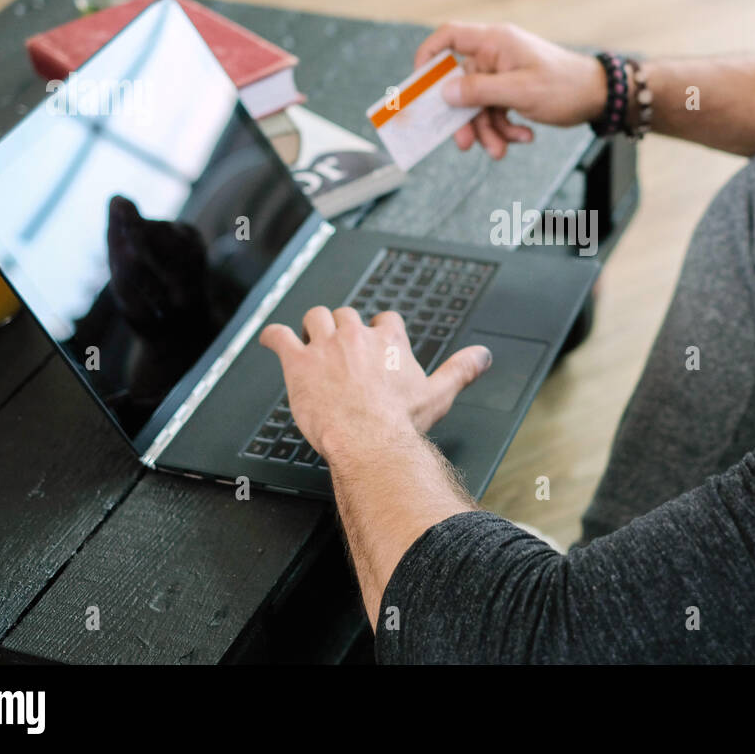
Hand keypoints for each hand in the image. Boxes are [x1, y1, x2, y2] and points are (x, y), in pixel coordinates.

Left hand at [258, 306, 491, 460]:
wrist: (368, 440)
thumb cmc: (400, 421)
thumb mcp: (439, 394)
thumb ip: (461, 369)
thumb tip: (483, 356)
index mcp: (388, 340)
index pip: (385, 319)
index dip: (379, 329)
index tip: (377, 341)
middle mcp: (356, 335)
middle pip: (346, 315)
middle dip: (343, 328)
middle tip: (341, 349)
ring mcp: (325, 346)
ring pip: (315, 317)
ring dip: (313, 326)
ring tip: (310, 338)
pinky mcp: (298, 362)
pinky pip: (279, 336)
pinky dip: (273, 336)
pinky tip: (271, 339)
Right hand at [413, 22, 607, 158]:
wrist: (598, 97)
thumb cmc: (564, 86)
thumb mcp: (520, 92)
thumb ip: (479, 91)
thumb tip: (445, 93)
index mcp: (494, 42)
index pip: (449, 37)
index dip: (429, 56)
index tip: (420, 85)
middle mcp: (495, 55)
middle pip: (461, 84)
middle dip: (464, 117)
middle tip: (465, 144)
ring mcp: (504, 73)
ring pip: (479, 104)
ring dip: (488, 130)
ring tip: (502, 150)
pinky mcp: (513, 90)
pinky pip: (496, 111)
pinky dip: (505, 128)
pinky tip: (523, 137)